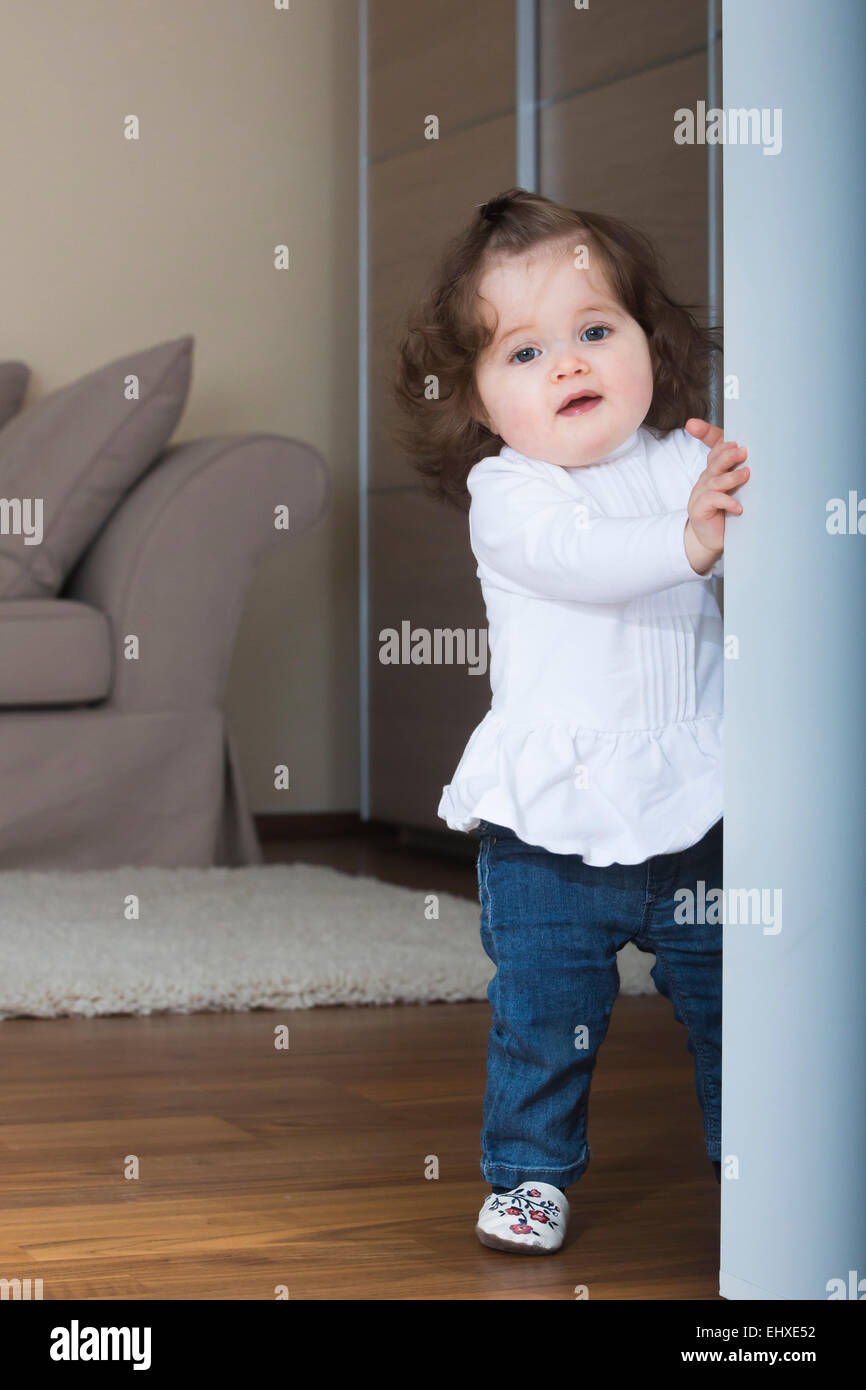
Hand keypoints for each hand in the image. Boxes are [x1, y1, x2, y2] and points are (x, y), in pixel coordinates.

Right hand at [683, 417, 749, 572]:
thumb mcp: (738, 489)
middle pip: (714, 461)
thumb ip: (746, 474)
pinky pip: (712, 501)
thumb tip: (773, 459)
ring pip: (714, 480)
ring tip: (746, 474)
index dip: (704, 432)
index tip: (694, 424)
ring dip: (731, 477)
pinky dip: (726, 502)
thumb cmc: (728, 512)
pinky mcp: (700, 509)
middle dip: (727, 454)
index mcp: (715, 470)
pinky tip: (738, 506)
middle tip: (743, 451)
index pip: (712, 446)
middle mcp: (706, 479)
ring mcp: (701, 493)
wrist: (710, 539)